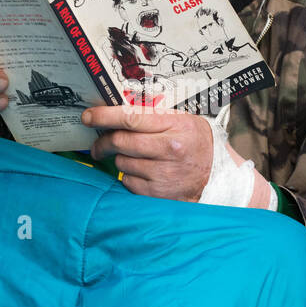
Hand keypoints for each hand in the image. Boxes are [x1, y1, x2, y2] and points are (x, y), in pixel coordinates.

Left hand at [84, 104, 213, 200]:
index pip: (130, 117)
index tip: (88, 117)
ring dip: (120, 160)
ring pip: (122, 163)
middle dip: (103, 142)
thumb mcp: (182, 121)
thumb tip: (114, 114)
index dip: (104, 116)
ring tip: (133, 159)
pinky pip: (128, 182)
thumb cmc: (196, 143)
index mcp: (175, 126)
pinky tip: (142, 173)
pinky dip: (129, 177)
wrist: (217, 175)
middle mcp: (170, 149)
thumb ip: (152, 116)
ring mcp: (163, 173)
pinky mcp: (158, 193)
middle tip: (99, 144)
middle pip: (120, 142)